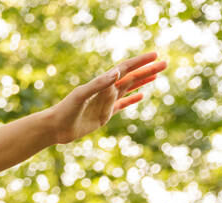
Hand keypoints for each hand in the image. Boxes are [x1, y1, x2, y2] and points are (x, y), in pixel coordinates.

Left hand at [48, 51, 166, 144]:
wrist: (56, 127)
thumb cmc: (65, 110)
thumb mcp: (81, 95)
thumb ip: (98, 84)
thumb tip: (117, 72)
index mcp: (102, 83)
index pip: (125, 69)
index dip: (140, 62)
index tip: (155, 56)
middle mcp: (106, 91)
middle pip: (132, 77)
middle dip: (148, 70)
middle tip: (166, 63)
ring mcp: (106, 102)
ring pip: (129, 89)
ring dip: (143, 81)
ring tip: (157, 75)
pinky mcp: (104, 115)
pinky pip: (122, 105)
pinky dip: (132, 100)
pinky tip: (142, 96)